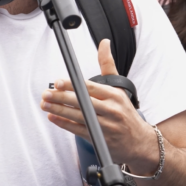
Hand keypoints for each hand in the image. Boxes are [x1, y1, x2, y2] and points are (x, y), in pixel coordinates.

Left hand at [42, 39, 159, 172]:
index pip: (90, 88)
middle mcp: (111, 110)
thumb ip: (108, 65)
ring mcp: (105, 126)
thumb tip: (104, 43)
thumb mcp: (119, 87)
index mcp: (114, 95)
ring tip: (45, 103)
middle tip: (46, 93)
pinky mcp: (99, 139)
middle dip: (61, 98)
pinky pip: (78, 130)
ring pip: (78, 116)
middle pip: (83, 102)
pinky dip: (64, 123)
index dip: (73, 85)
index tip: (58, 82)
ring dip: (59, 110)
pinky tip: (53, 116)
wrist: (140, 142)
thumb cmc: (125, 112)